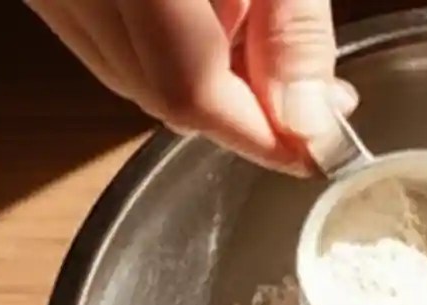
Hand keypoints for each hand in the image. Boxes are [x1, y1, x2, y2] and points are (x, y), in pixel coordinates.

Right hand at [25, 0, 357, 175]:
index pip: (191, 95)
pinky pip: (106, 43)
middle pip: (160, 96)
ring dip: (210, 90)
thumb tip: (309, 121)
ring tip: (280, 64)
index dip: (262, 137)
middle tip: (319, 107)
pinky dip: (168, 56)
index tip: (320, 153)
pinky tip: (220, 32)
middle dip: (247, 117)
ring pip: (130, 77)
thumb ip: (294, 30)